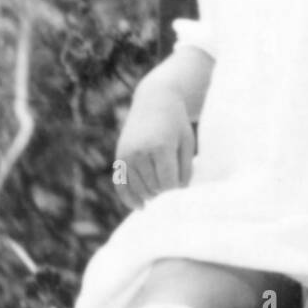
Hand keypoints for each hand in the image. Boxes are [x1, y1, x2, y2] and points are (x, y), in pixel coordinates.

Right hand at [115, 89, 194, 208]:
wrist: (154, 101)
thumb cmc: (176, 123)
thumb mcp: (188, 142)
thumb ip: (186, 169)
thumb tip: (179, 194)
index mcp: (160, 147)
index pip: (169, 184)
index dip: (178, 191)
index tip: (185, 189)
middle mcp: (140, 152)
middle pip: (154, 188)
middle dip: (167, 191)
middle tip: (176, 184)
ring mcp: (127, 155)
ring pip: (140, 189)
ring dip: (153, 193)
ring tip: (165, 188)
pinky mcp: (119, 157)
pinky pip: (121, 185)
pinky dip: (129, 198)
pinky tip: (141, 207)